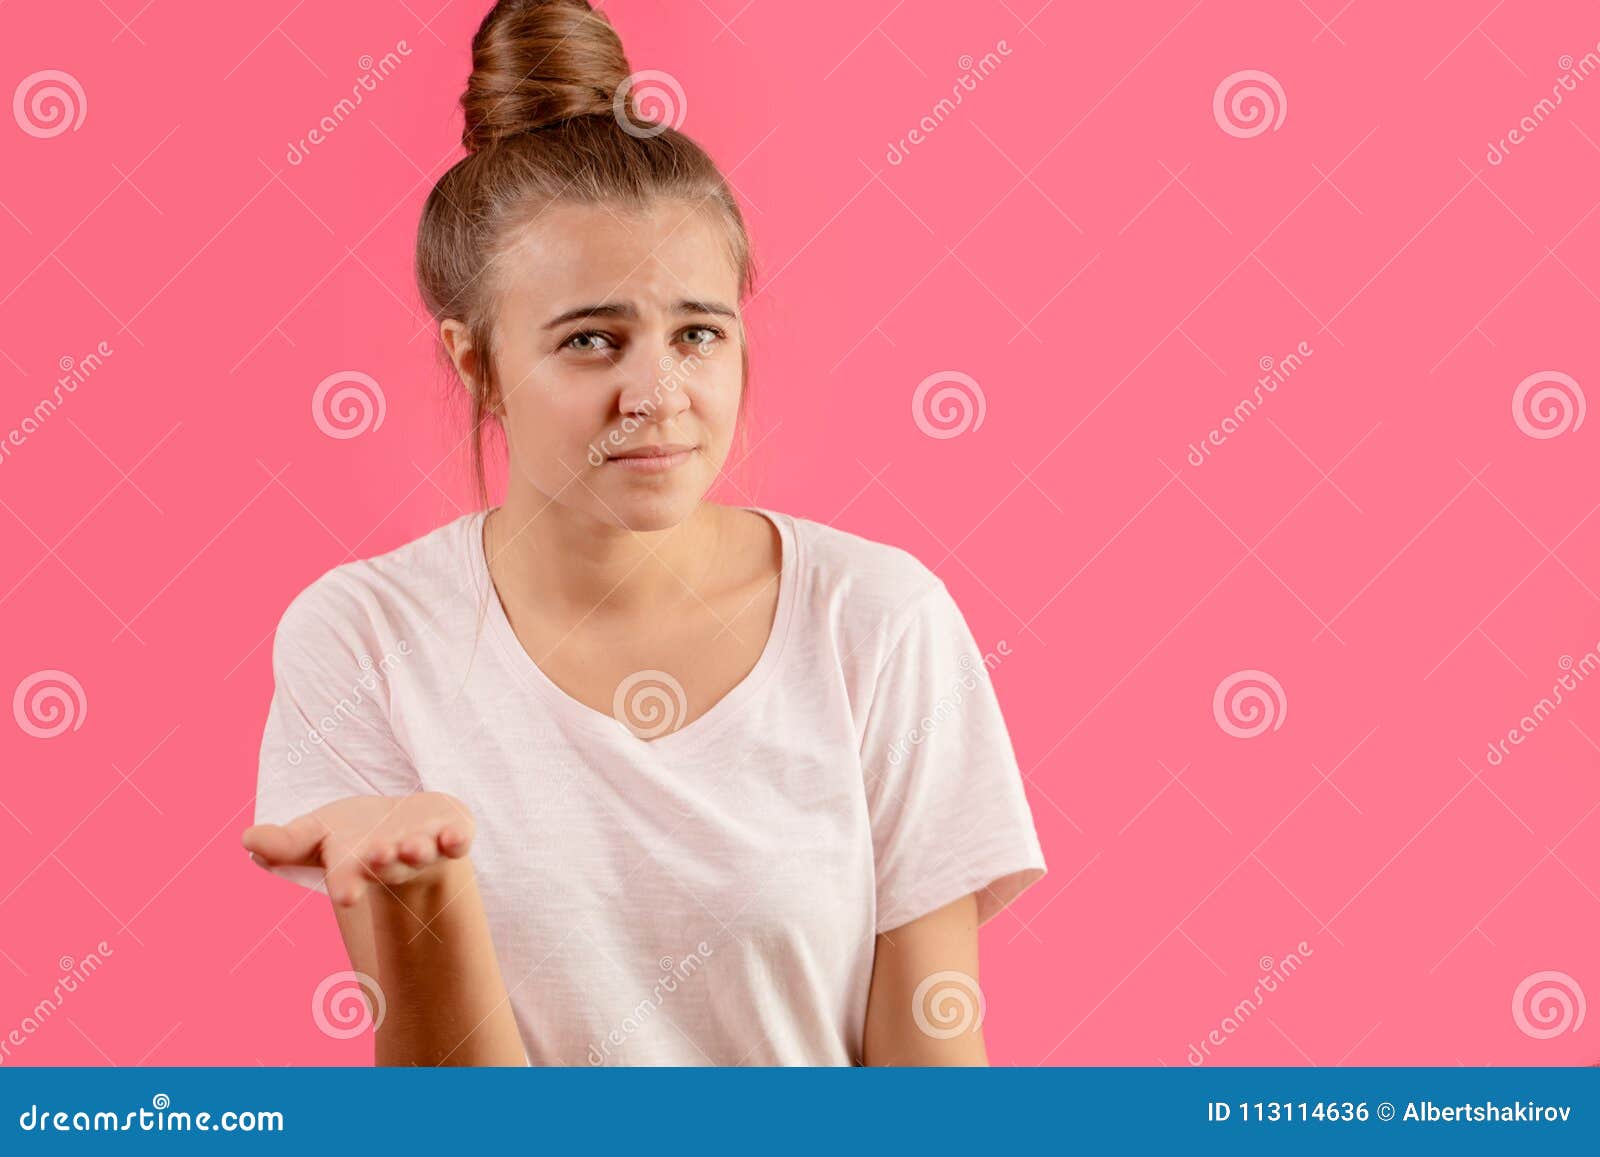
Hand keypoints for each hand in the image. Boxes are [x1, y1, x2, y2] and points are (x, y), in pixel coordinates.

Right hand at [241, 792, 474, 906]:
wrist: (406, 829)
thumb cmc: (355, 837)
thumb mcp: (316, 835)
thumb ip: (287, 842)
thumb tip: (247, 839)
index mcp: (354, 865)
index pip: (346, 877)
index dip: (346, 883)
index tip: (346, 895)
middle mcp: (391, 860)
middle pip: (387, 864)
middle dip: (385, 860)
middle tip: (381, 855)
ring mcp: (424, 848)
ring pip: (422, 852)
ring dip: (418, 850)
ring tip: (411, 846)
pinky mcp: (451, 833)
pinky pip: (458, 839)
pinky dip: (458, 838)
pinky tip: (456, 836)